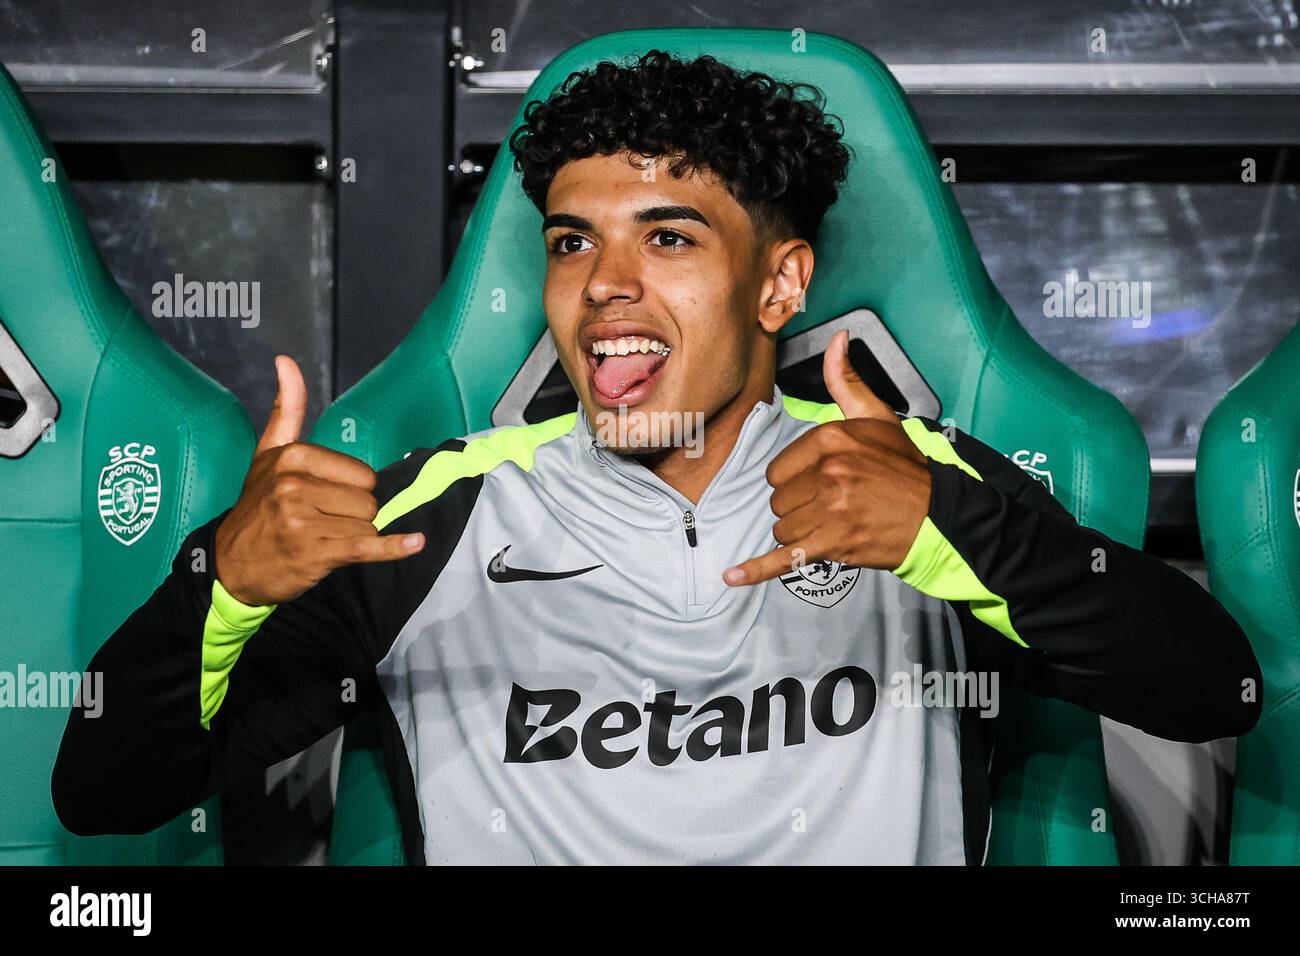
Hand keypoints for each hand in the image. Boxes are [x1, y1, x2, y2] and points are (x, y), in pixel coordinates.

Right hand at [213, 355, 424, 605]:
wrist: (230, 564)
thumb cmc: (256, 507)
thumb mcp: (266, 453)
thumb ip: (287, 409)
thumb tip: (286, 360)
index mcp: (292, 457)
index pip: (362, 474)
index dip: (353, 490)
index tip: (324, 499)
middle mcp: (296, 486)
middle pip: (368, 500)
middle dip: (354, 516)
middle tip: (321, 523)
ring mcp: (304, 521)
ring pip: (368, 525)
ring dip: (353, 537)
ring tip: (322, 540)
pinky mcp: (315, 553)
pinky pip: (368, 546)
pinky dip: (394, 547)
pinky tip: (415, 543)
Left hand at [723, 329, 930, 585]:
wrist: (941, 516)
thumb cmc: (906, 469)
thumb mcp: (877, 417)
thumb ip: (846, 381)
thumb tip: (837, 340)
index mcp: (832, 439)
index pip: (779, 469)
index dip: (796, 480)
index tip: (822, 483)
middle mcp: (828, 472)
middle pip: (779, 500)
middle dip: (799, 507)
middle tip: (834, 506)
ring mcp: (830, 510)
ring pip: (783, 528)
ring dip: (801, 533)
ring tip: (834, 526)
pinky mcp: (834, 544)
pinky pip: (783, 558)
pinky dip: (755, 570)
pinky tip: (731, 576)